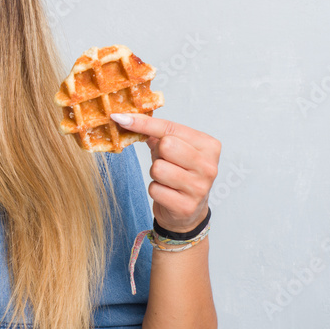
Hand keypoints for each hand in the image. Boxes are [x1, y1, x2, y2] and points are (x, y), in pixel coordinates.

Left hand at [110, 113, 220, 233]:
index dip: (143, 122)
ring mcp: (199, 188)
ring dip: (155, 173)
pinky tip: (167, 192)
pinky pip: (154, 189)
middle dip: (158, 153)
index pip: (170, 128)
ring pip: (158, 168)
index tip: (121, 118)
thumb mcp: (173, 148)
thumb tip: (125, 118)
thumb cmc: (179, 172)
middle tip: (165, 161)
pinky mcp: (186, 206)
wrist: (188, 210)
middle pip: (166, 146)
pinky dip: (155, 189)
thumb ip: (155, 131)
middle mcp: (208, 166)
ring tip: (166, 178)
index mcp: (209, 146)